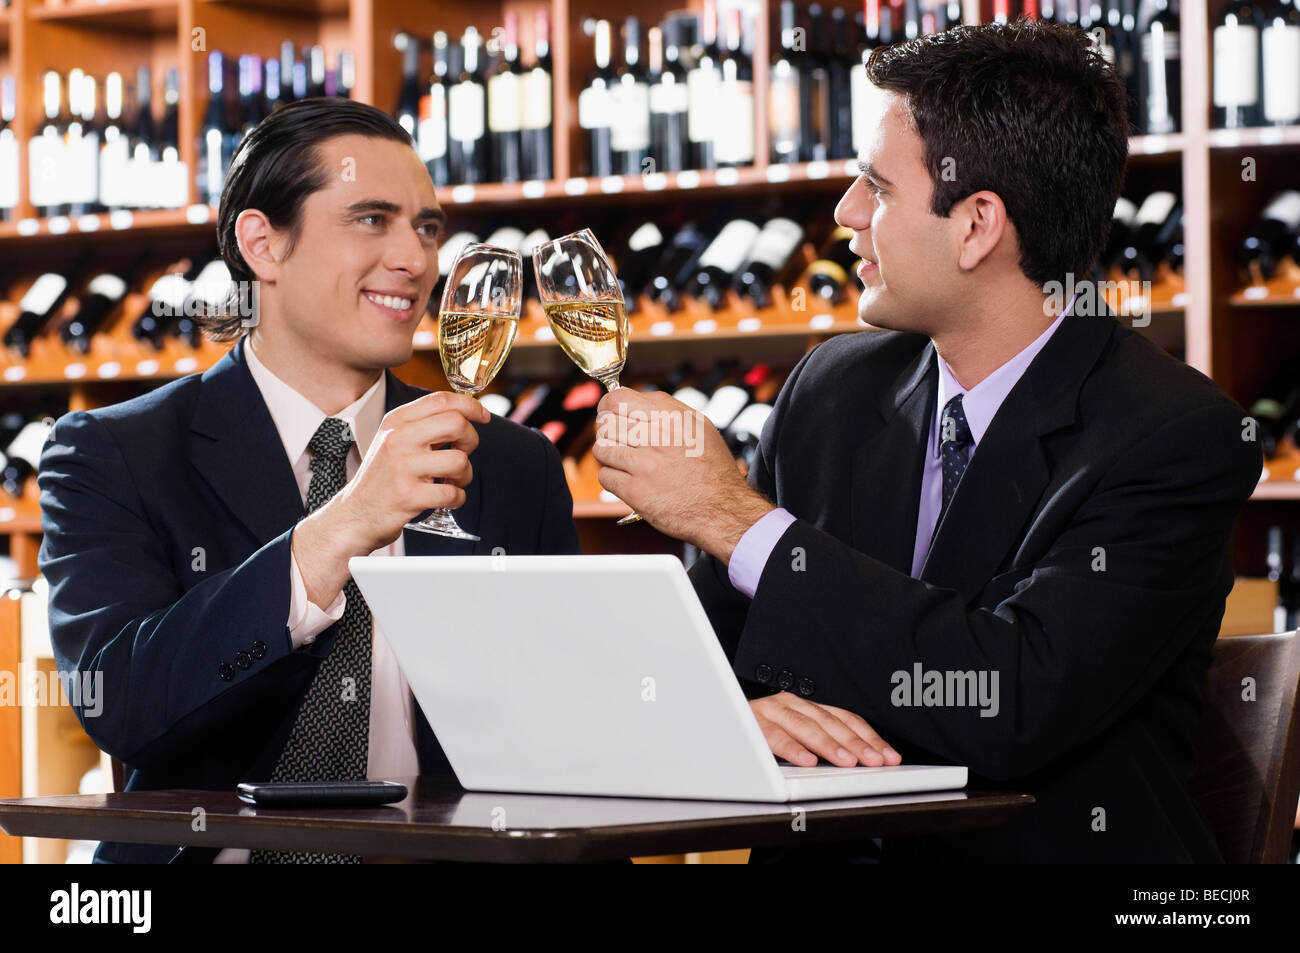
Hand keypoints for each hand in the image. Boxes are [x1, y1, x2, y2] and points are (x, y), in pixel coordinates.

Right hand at [293, 391, 488, 604]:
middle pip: (456, 423)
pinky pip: (453, 493)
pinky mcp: (408, 496)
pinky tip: (445, 498)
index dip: (470, 405)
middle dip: (471, 440)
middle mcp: (398, 439)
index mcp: (396, 422)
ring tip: (450, 480)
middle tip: (462, 452)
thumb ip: (423, 425)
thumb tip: (465, 414)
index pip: (441, 400)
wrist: (355, 514)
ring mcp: (402, 467)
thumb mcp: (394, 440)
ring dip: (465, 475)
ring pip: (460, 460)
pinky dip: (457, 498)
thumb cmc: (383, 477)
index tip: (483, 416)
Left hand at [592, 389, 773, 559]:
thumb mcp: (699, 428)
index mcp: (672, 417)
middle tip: (617, 442)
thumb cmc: (712, 470)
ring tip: (621, 462)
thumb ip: (667, 411)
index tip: (609, 414)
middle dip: (607, 432)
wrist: (723, 510)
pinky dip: (612, 479)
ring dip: (608, 456)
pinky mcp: (636, 491)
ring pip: (602, 449)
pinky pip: (605, 476)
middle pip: (606, 423)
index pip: (618, 399)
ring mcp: (645, 464)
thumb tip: (634, 403)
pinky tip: (627, 481)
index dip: (608, 407)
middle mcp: (658, 436)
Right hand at [750, 692, 901, 767]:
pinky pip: (773, 736)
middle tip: (874, 761)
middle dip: (856, 743)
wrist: (718, 723)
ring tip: (848, 761)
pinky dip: (791, 748)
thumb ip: (822, 744)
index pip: (846, 719)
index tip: (889, 757)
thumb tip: (860, 761)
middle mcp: (791, 704)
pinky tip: (807, 761)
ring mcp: (771, 711)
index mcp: (807, 707)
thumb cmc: (760, 735)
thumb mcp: (796, 737)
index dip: (869, 737)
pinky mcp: (751, 723)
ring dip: (829, 744)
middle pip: (831, 722)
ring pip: (806, 726)